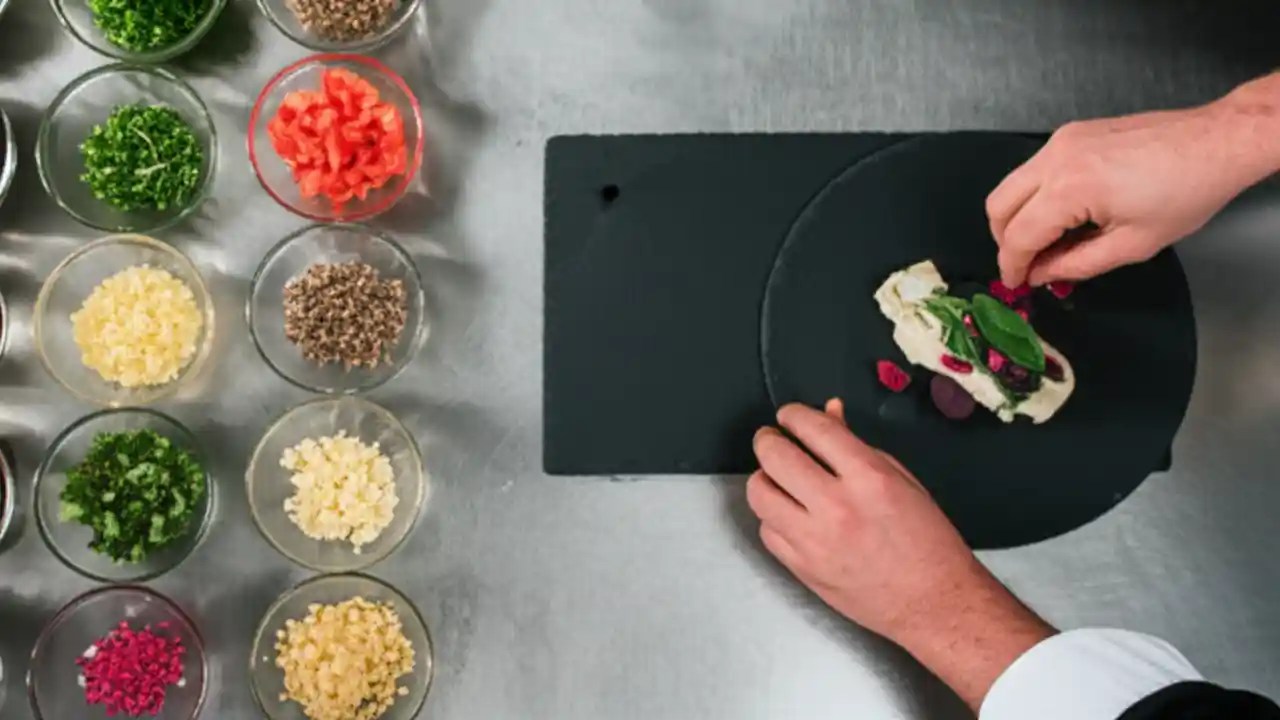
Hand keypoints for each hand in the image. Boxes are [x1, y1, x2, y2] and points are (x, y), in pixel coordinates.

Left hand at [748, 400, 1052, 709]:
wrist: (932, 603)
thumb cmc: (927, 539)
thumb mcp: (901, 481)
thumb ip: (856, 446)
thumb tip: (828, 414)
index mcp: (868, 478)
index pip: (814, 429)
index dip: (793, 415)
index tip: (788, 416)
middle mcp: (836, 506)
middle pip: (774, 457)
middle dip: (768, 440)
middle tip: (772, 440)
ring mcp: (813, 541)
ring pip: (759, 494)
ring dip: (764, 478)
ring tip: (778, 477)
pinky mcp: (801, 569)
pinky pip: (766, 531)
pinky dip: (772, 517)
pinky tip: (789, 514)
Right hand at [987, 78, 1279, 287]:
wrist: (1216, 142)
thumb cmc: (1186, 193)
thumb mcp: (1132, 245)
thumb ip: (1076, 264)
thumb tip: (1041, 273)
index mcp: (1071, 188)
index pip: (1019, 235)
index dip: (1012, 265)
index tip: (1015, 283)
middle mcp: (1057, 157)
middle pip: (999, 205)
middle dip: (1004, 240)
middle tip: (1025, 264)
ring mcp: (1062, 140)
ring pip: (1011, 184)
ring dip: (1018, 217)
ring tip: (1047, 242)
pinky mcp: (1071, 133)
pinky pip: (1034, 169)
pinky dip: (1035, 196)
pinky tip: (1063, 214)